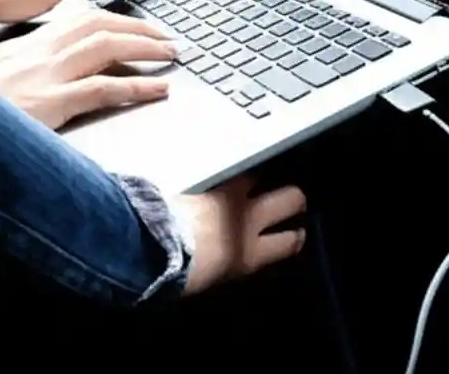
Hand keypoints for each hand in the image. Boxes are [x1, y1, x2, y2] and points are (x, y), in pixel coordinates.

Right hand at [0, 10, 176, 128]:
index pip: (80, 20)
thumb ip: (24, 72)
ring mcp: (45, 76)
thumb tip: (49, 76)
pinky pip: (104, 88)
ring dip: (146, 48)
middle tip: (166, 38)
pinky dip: (137, 85)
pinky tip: (158, 89)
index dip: (115, 20)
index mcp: (26, 45)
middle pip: (100, 25)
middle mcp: (39, 53)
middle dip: (139, 27)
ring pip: (108, 47)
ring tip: (171, 55)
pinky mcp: (51, 104)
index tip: (137, 26)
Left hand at [178, 175, 307, 295]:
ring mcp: (229, 195)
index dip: (296, 237)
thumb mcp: (214, 276)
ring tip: (255, 178)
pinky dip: (226, 174)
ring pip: (259, 176)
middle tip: (291, 199)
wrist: (151, 246)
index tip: (298, 232)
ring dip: (258, 178)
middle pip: (290, 199)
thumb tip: (233, 256)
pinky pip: (225, 172)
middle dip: (294, 199)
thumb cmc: (179, 275)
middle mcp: (248, 220)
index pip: (288, 243)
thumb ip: (231, 261)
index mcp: (250, 254)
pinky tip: (221, 174)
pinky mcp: (206, 179)